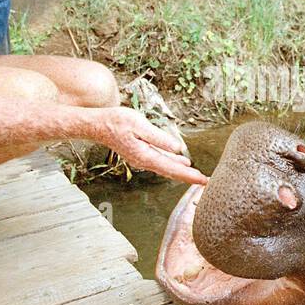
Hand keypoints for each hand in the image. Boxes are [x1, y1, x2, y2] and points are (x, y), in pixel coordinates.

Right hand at [89, 106, 208, 185]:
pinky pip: (161, 160)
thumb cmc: (116, 122)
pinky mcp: (141, 152)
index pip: (172, 168)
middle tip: (206, 182)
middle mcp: (144, 160)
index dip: (189, 175)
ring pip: (167, 167)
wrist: (98, 124)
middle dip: (189, 177)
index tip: (203, 181)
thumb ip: (159, 138)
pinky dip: (173, 163)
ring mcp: (142, 157)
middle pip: (171, 172)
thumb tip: (177, 148)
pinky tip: (181, 161)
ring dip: (182, 171)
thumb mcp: (139, 125)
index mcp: (146, 155)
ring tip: (197, 175)